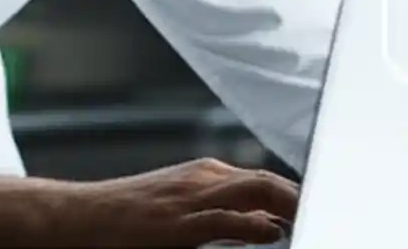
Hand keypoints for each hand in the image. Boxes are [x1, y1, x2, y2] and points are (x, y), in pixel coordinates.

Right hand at [71, 157, 297, 246]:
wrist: (78, 217)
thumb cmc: (128, 217)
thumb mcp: (182, 208)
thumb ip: (227, 214)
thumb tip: (269, 224)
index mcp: (208, 175)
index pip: (266, 179)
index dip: (295, 192)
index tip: (318, 206)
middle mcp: (205, 178)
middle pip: (269, 180)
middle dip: (301, 195)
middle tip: (329, 210)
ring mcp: (192, 198)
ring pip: (255, 190)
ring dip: (289, 203)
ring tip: (313, 217)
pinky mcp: (178, 223)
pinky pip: (225, 219)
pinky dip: (254, 224)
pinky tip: (272, 232)